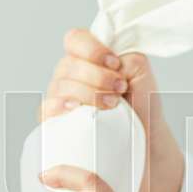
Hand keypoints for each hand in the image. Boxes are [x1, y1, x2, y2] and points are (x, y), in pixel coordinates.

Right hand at [41, 28, 184, 191]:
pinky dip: (58, 107)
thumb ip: (132, 62)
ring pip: (59, 86)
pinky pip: (45, 111)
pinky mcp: (55, 127)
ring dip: (85, 91)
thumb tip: (115, 62)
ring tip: (111, 105)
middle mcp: (70, 80)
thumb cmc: (143, 114)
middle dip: (95, 75)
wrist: (147, 151)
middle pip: (67, 64)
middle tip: (119, 90)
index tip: (114, 64)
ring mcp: (60, 103)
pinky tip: (75, 110)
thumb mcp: (145, 82)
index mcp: (89, 62)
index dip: (91, 48)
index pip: (75, 40)